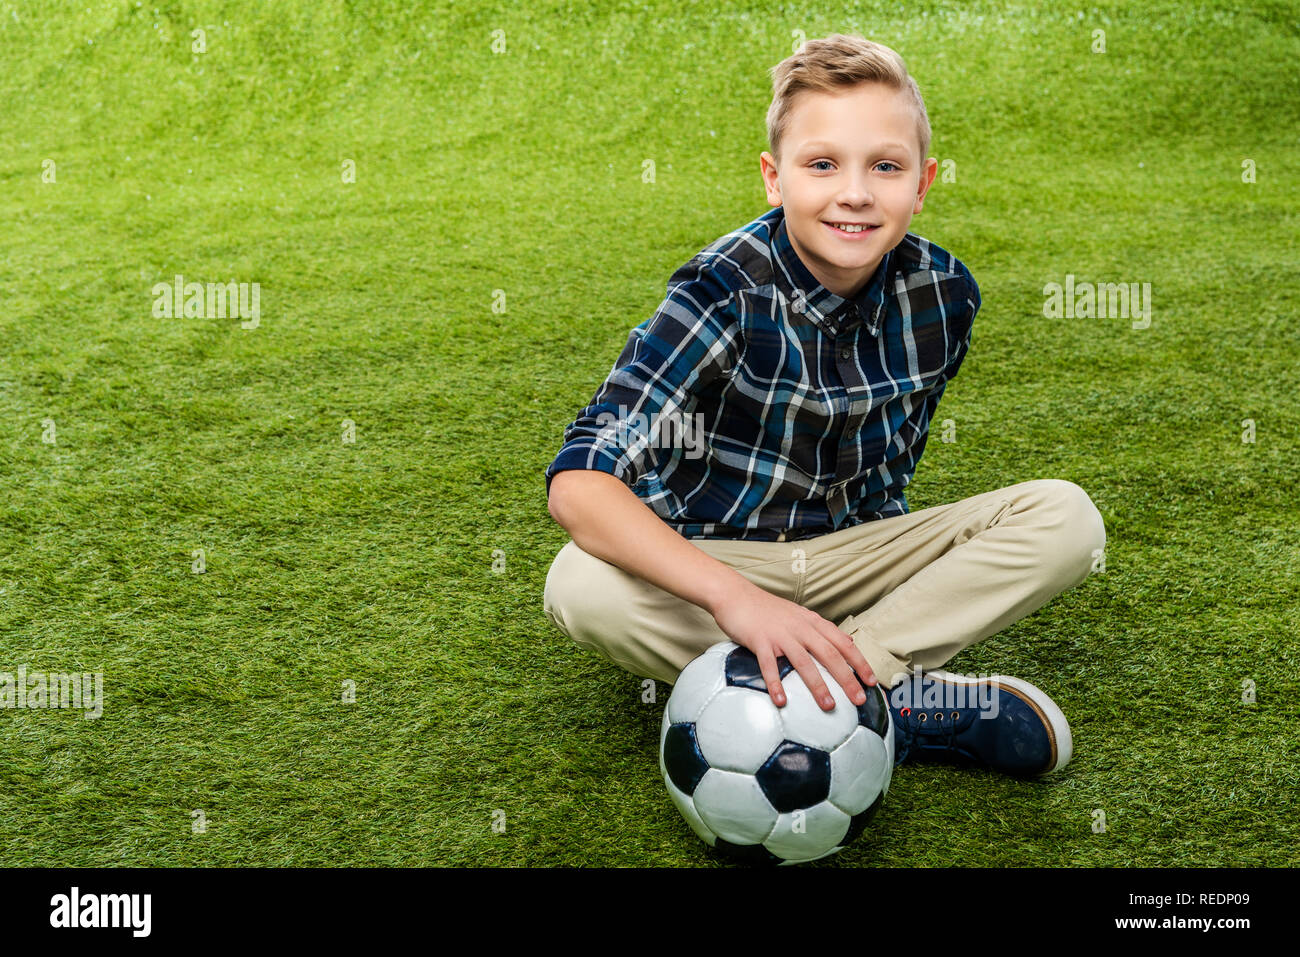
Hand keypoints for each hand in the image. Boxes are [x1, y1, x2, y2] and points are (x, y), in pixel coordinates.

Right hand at [709, 580, 876, 711]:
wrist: (736, 594)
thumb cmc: (766, 609)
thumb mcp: (797, 615)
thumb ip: (815, 630)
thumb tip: (836, 648)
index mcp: (811, 622)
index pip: (843, 642)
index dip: (859, 662)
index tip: (871, 680)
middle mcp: (800, 628)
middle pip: (830, 655)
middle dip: (847, 678)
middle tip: (859, 699)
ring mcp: (780, 634)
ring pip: (804, 662)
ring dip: (818, 686)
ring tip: (828, 706)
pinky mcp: (760, 641)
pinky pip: (769, 666)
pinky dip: (776, 684)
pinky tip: (781, 701)